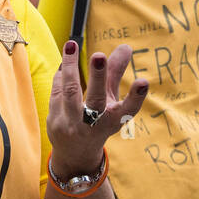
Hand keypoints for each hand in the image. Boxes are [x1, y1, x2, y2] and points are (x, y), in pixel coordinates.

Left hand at [47, 41, 147, 177]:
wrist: (75, 154)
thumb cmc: (99, 120)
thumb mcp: (112, 100)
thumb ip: (116, 74)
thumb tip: (126, 46)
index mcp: (115, 120)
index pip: (129, 109)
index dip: (137, 96)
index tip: (143, 82)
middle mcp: (95, 124)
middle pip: (97, 101)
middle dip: (98, 77)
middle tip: (99, 56)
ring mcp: (73, 125)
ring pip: (70, 92)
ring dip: (70, 66)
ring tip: (72, 44)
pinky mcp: (54, 121)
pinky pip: (57, 89)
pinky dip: (62, 73)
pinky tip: (67, 60)